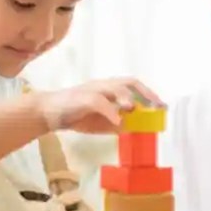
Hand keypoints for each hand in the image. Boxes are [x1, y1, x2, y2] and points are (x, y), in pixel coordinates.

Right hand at [30, 78, 162, 133]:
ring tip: (135, 110)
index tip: (162, 107)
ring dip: (127, 98)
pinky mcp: (80, 98)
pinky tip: (117, 122)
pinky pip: (98, 102)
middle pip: (129, 82)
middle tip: (157, 106)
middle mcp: (103, 86)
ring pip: (114, 86)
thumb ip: (116, 123)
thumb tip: (132, 129)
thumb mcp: (100, 122)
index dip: (149, 94)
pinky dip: (110, 111)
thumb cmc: (75, 115)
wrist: (47, 112)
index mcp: (109, 89)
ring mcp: (92, 90)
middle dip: (146, 93)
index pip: (133, 86)